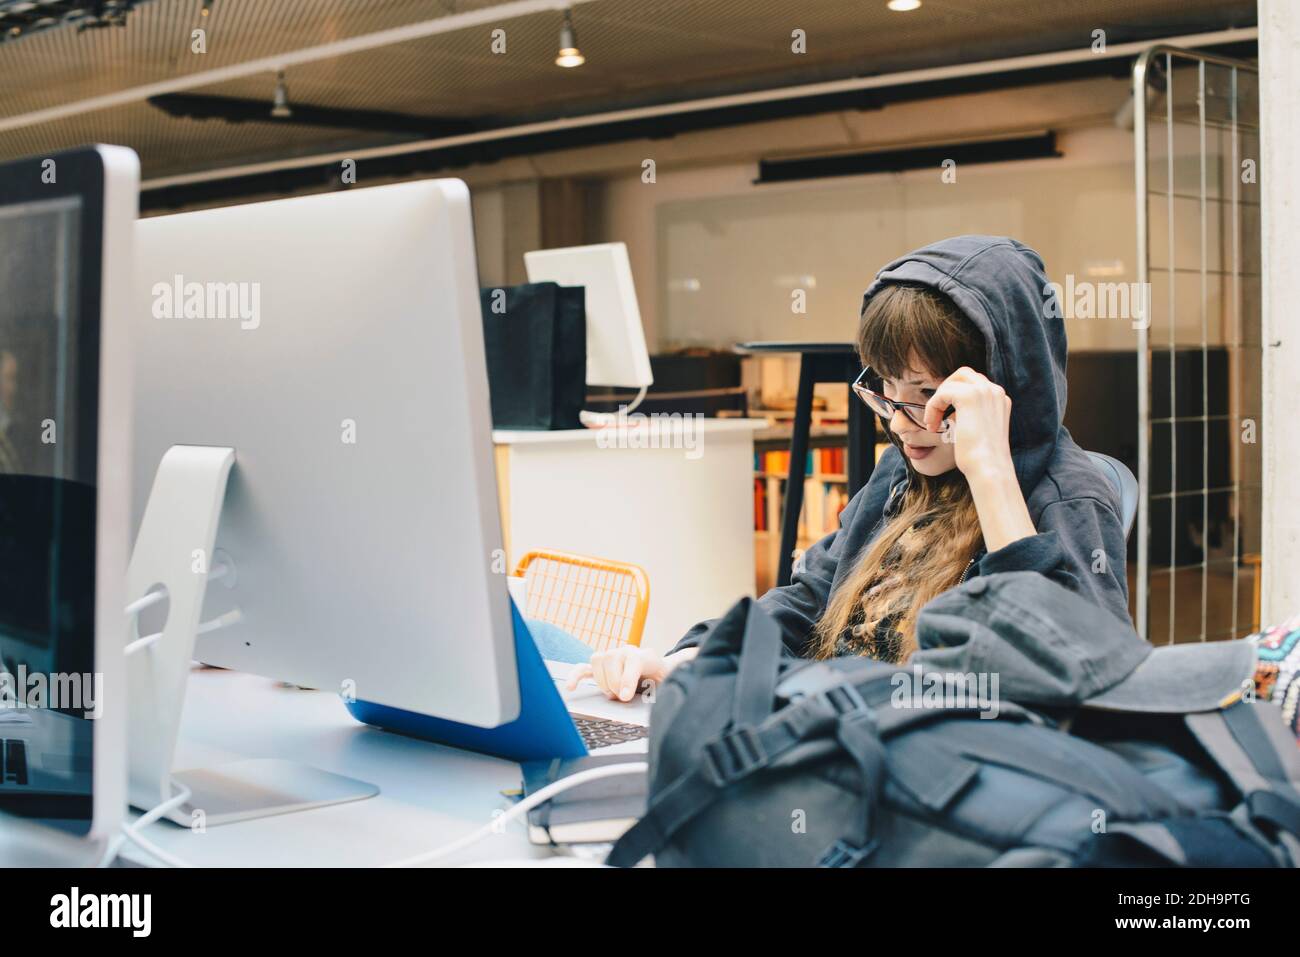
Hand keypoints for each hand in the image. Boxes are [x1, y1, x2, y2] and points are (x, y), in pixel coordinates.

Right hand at [566, 645, 668, 701]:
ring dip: (602, 680)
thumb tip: (653, 700)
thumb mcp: (669, 685)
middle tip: (622, 697)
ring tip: (612, 693)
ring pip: (598, 660)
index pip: (633, 661)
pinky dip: (576, 676)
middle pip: (612, 659)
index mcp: (646, 656)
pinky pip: (584, 668)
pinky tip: (571, 687)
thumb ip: (663, 690)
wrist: (662, 674)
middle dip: (614, 683)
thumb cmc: (665, 682)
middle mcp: (628, 651)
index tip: (624, 697)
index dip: (627, 679)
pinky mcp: (602, 667)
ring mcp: (613, 657)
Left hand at [922, 366, 1014, 482]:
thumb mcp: (978, 431)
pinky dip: (933, 407)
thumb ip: (971, 416)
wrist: (987, 468)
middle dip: (945, 390)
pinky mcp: (970, 396)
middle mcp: (995, 391)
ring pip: (952, 381)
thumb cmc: (981, 458)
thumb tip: (954, 413)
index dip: (954, 396)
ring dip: (938, 400)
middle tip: (936, 413)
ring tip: (933, 422)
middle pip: (963, 374)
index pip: (974, 383)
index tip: (944, 417)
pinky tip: (933, 426)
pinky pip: (943, 392)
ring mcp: (985, 392)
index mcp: (1000, 399)